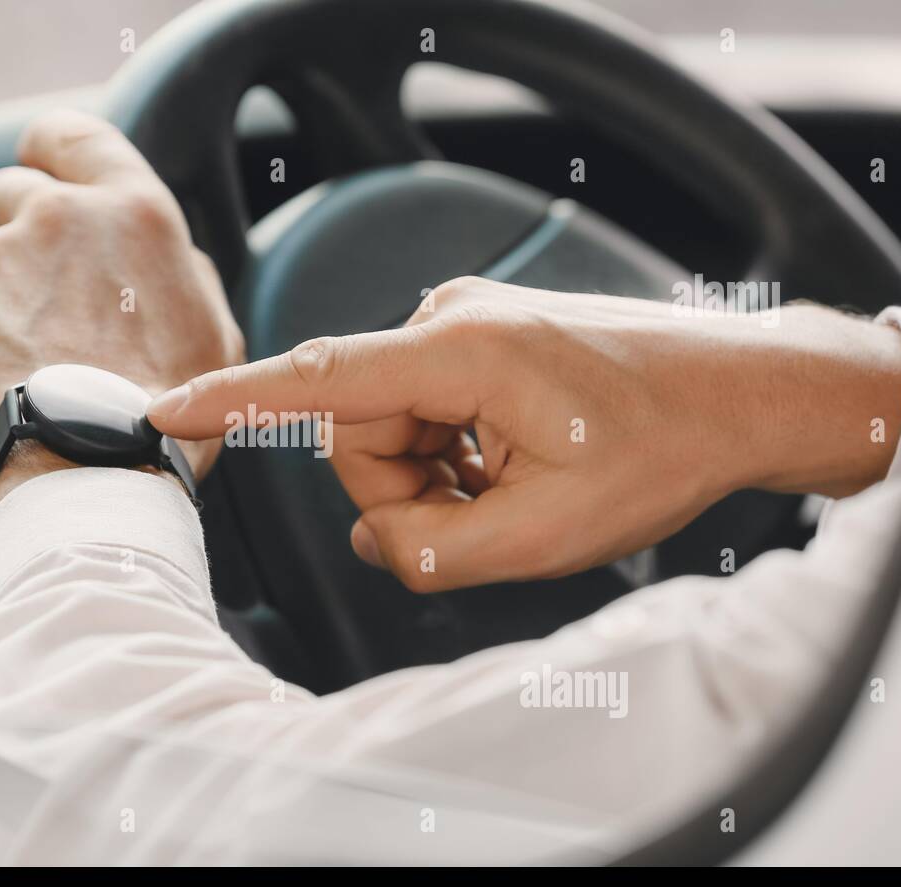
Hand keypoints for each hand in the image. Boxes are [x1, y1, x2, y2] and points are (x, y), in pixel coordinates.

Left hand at [0, 109, 243, 499]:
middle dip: (20, 228)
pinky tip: (9, 386)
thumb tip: (165, 258)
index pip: (73, 134)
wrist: (92, 473)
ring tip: (36, 364)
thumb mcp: (213, 332)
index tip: (44, 162)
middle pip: (11, 190)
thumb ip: (181, 272)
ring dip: (3, 298)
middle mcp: (56, 219)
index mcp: (131, 214)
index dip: (52, 147)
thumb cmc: (165, 413)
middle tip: (48, 294)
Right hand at [147, 277, 900, 590]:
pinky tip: (515, 466)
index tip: (163, 409)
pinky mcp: (475, 342)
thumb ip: (434, 551)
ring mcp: (462, 327)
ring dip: (438, 479)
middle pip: (360, 433)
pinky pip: (424, 414)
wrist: (737, 395)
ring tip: (514, 489)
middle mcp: (450, 322)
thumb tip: (375, 540)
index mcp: (464, 353)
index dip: (234, 400)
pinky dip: (454, 458)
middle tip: (489, 514)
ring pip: (391, 431)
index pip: (321, 378)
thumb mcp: (548, 535)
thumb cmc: (664, 449)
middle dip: (408, 491)